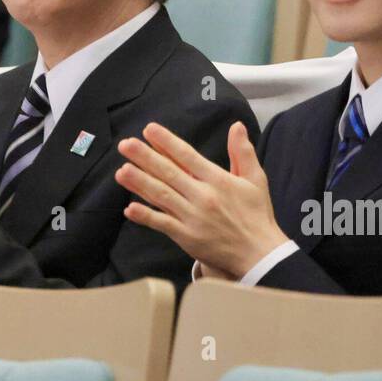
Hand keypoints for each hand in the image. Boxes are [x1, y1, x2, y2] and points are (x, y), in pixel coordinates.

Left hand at [115, 121, 285, 279]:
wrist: (260, 254)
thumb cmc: (257, 215)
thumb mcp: (255, 179)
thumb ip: (242, 152)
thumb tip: (236, 126)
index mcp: (218, 180)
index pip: (187, 156)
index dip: (166, 142)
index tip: (149, 130)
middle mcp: (203, 196)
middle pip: (169, 173)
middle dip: (145, 157)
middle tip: (125, 144)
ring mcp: (193, 217)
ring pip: (162, 196)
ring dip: (139, 183)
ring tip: (121, 171)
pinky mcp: (187, 237)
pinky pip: (162, 224)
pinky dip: (146, 216)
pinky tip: (129, 208)